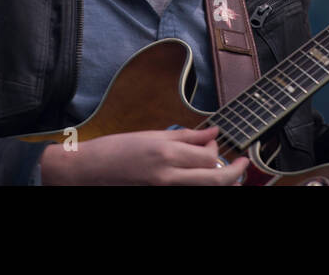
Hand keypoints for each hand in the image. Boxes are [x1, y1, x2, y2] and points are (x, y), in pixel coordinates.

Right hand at [38, 125, 248, 184]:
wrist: (85, 173)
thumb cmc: (114, 150)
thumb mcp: (150, 135)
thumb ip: (184, 136)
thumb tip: (212, 132)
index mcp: (165, 153)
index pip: (209, 155)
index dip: (218, 149)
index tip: (216, 142)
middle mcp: (167, 176)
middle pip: (215, 179)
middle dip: (234, 173)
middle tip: (242, 165)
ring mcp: (163, 191)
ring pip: (204, 189)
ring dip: (217, 181)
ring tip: (223, 173)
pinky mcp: (157, 197)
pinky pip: (187, 193)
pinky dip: (197, 186)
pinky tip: (198, 178)